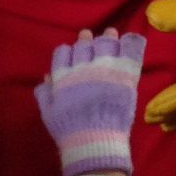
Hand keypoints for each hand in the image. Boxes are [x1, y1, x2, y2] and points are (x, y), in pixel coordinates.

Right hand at [34, 28, 145, 175]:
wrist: (95, 141)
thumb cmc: (69, 130)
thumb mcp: (48, 113)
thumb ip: (45, 93)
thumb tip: (47, 76)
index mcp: (63, 76)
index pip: (63, 52)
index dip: (67, 51)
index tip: (71, 52)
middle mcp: (83, 67)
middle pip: (84, 45)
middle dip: (86, 40)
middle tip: (88, 37)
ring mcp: (106, 69)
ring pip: (106, 43)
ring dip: (108, 38)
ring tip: (111, 34)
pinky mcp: (125, 75)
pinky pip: (129, 53)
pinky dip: (131, 44)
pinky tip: (130, 40)